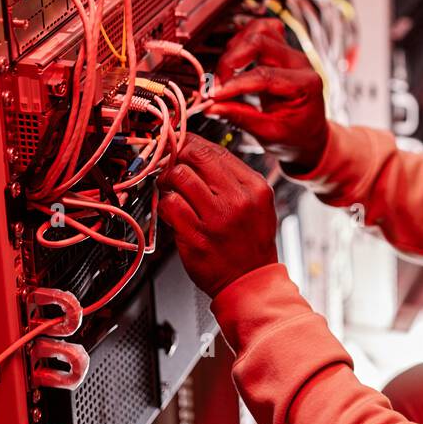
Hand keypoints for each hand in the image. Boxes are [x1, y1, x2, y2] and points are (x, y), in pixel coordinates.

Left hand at [158, 134, 278, 297]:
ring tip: (170, 187)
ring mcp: (216, 218)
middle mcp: (237, 199)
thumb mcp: (257, 204)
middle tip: (170, 161)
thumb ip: (233, 178)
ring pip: (179, 176)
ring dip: (168, 179)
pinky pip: (169, 205)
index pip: (217, 150)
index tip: (181, 142)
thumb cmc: (250, 243)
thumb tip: (199, 153)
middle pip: (196, 156)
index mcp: (254, 187)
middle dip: (177, 155)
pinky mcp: (196, 236)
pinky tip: (171, 209)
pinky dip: (164, 203)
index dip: (192, 142)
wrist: (250, 281)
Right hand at [207, 18, 328, 171]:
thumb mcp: (268, 134)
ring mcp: (291, 53)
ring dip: (236, 47)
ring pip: (260, 29)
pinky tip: (233, 58)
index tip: (213, 95)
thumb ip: (240, 117)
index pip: (264, 75)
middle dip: (231, 61)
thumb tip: (210, 106)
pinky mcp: (282, 50)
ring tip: (223, 73)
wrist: (310, 134)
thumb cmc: (294, 136)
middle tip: (215, 86)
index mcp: (306, 84)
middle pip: (260, 41)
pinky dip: (244, 38)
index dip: (234, 84)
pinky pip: (263, 30)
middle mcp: (300, 62)